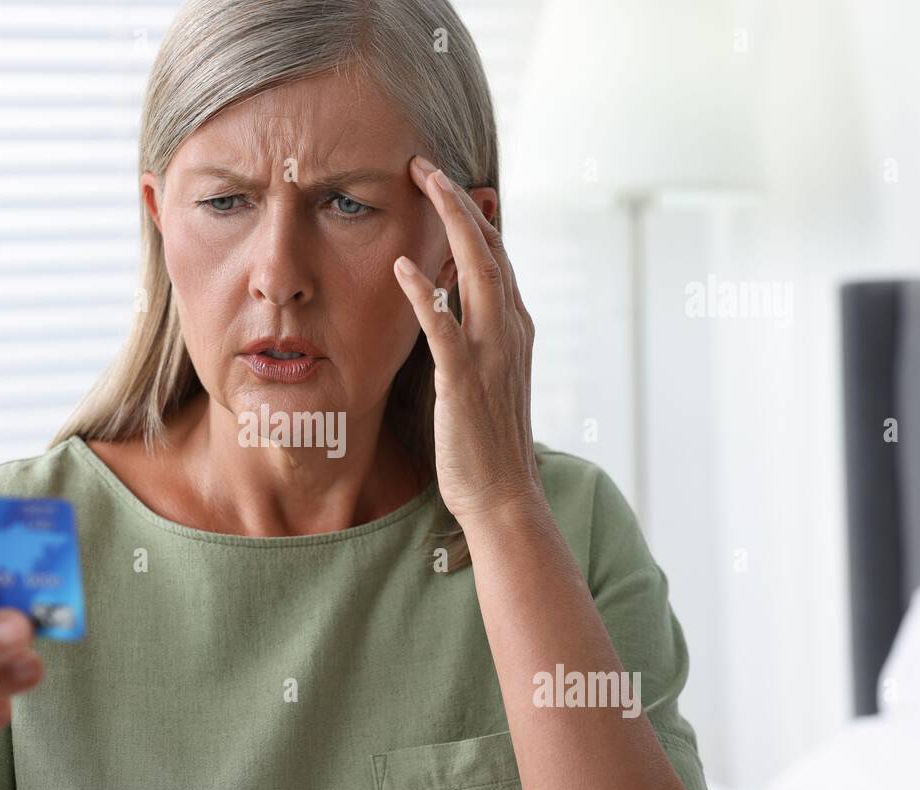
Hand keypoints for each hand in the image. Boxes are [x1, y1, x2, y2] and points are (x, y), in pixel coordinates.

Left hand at [393, 154, 543, 525]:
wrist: (503, 496)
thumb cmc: (483, 442)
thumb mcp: (481, 377)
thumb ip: (467, 336)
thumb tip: (442, 303)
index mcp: (515, 329)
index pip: (496, 256)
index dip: (472, 214)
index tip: (444, 180)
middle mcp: (511, 331)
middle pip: (490, 248)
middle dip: (460, 201)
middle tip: (427, 162)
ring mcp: (492, 354)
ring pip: (478, 271)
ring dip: (451, 223)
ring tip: (424, 183)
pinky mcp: (465, 381)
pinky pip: (445, 327)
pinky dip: (426, 293)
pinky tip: (404, 265)